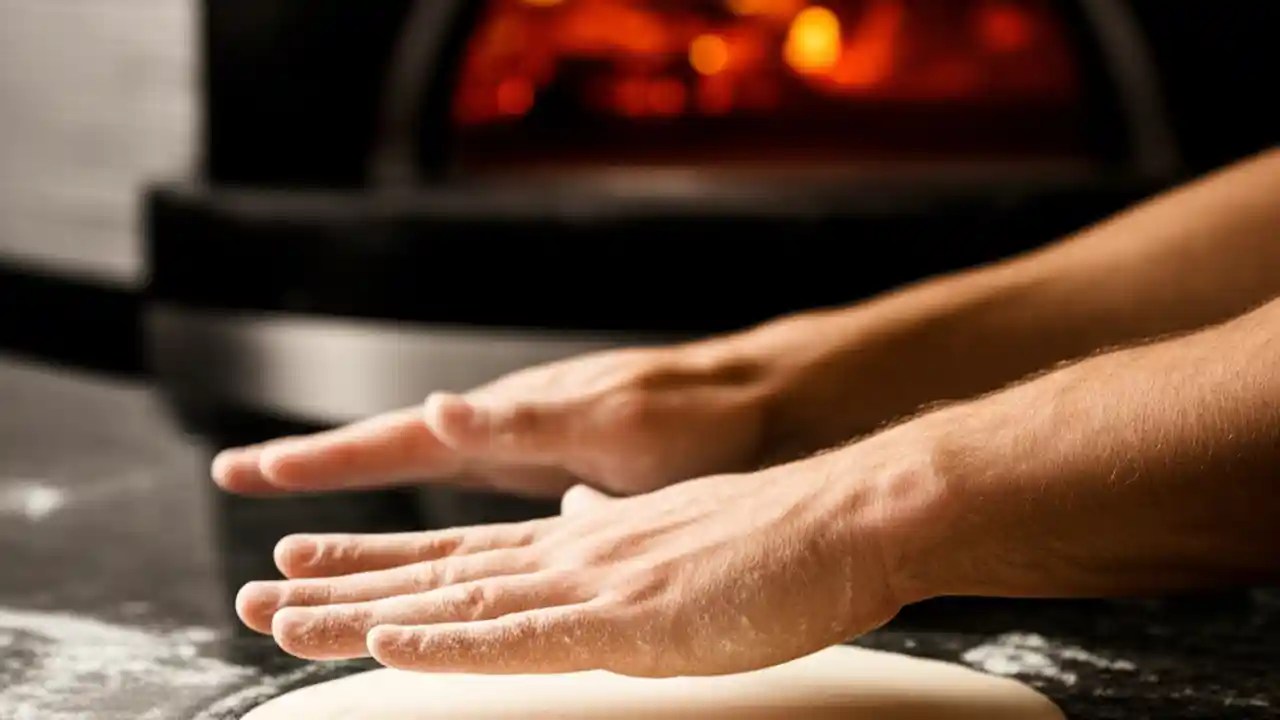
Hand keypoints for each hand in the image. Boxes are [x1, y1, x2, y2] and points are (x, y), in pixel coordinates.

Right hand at [212, 341, 777, 497]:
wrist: (763, 407)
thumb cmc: (697, 414)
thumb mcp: (614, 422)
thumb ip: (527, 421)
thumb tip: (436, 409)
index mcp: (509, 418)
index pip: (395, 439)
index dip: (324, 461)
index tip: (251, 472)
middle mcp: (508, 428)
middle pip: (394, 453)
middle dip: (320, 475)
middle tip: (243, 486)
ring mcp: (532, 448)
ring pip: (429, 475)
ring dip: (368, 497)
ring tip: (308, 520)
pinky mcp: (562, 471)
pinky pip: (476, 491)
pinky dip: (434, 512)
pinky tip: (431, 537)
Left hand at [234, 449, 908, 675]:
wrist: (842, 520)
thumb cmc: (773, 538)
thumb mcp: (675, 531)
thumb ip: (614, 529)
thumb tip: (575, 514)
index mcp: (584, 540)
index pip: (463, 552)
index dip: (383, 558)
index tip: (317, 556)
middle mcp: (571, 553)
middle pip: (435, 572)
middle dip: (340, 582)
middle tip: (258, 589)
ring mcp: (594, 583)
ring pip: (455, 602)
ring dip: (360, 611)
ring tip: (280, 615)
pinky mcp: (630, 618)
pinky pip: (521, 636)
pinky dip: (448, 642)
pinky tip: (388, 642)